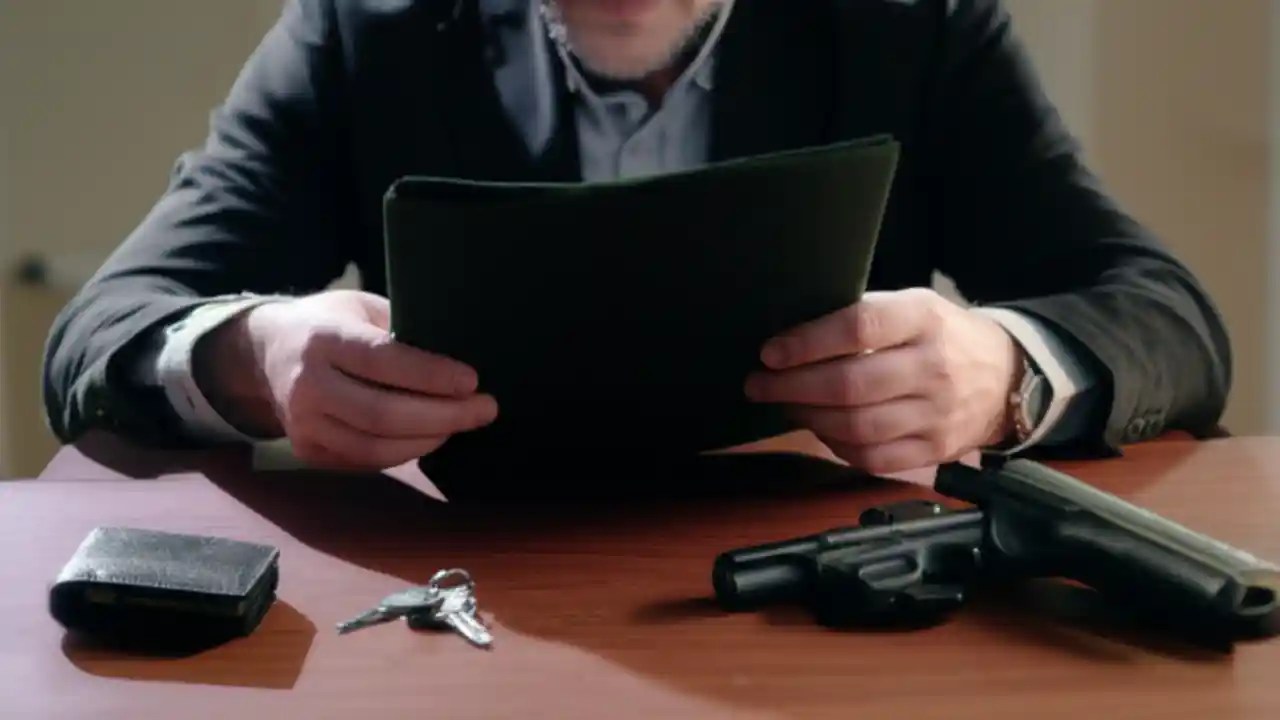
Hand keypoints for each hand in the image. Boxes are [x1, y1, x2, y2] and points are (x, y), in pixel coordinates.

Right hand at [193, 290, 497, 470]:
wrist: (266, 352)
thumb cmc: (330, 323)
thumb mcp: (361, 307)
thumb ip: (401, 329)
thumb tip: (459, 357)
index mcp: (322, 339)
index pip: (382, 362)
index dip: (431, 375)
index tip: (472, 380)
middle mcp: (307, 385)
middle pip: (382, 414)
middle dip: (444, 415)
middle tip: (485, 409)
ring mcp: (303, 424)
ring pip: (376, 446)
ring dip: (430, 439)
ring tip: (463, 423)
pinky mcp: (308, 452)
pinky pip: (366, 461)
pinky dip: (406, 452)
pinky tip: (431, 436)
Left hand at [744, 288, 1023, 473]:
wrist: (1006, 376)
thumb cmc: (940, 335)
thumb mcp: (912, 306)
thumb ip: (863, 316)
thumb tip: (792, 333)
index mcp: (924, 319)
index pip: (859, 328)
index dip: (807, 343)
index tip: (770, 352)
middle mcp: (934, 367)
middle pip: (851, 385)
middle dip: (793, 387)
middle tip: (759, 384)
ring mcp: (937, 414)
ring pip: (859, 426)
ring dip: (809, 418)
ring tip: (786, 405)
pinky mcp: (935, 450)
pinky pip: (874, 458)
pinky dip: (837, 447)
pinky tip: (820, 429)